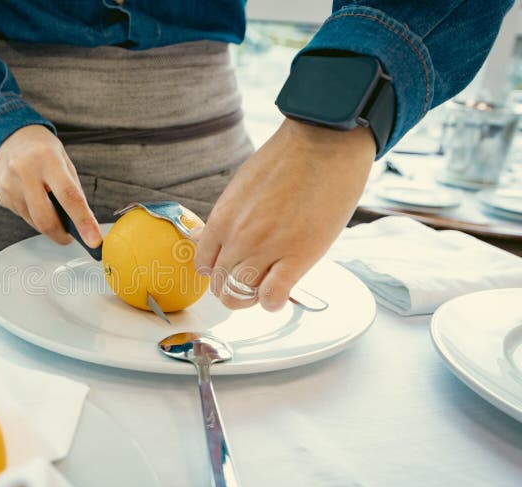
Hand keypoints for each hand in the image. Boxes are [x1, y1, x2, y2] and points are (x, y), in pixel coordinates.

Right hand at [0, 125, 101, 246]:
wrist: (5, 136)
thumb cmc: (40, 149)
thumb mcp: (63, 160)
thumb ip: (73, 190)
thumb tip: (82, 223)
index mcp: (47, 159)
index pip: (69, 197)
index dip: (83, 221)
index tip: (94, 240)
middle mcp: (25, 172)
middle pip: (46, 219)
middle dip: (61, 235)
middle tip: (71, 237)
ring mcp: (9, 186)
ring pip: (34, 222)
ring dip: (48, 224)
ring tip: (50, 205)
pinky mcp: (1, 196)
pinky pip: (24, 217)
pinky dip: (35, 216)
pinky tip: (34, 199)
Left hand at [196, 119, 375, 310]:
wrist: (323, 143)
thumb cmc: (288, 159)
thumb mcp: (243, 186)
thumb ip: (229, 215)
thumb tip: (217, 235)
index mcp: (222, 218)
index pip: (203, 264)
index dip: (218, 271)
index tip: (233, 268)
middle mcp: (238, 237)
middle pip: (221, 284)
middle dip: (234, 287)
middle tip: (254, 279)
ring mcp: (266, 249)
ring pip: (240, 296)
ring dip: (252, 298)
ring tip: (268, 285)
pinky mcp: (297, 257)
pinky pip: (272, 298)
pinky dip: (273, 302)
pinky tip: (282, 291)